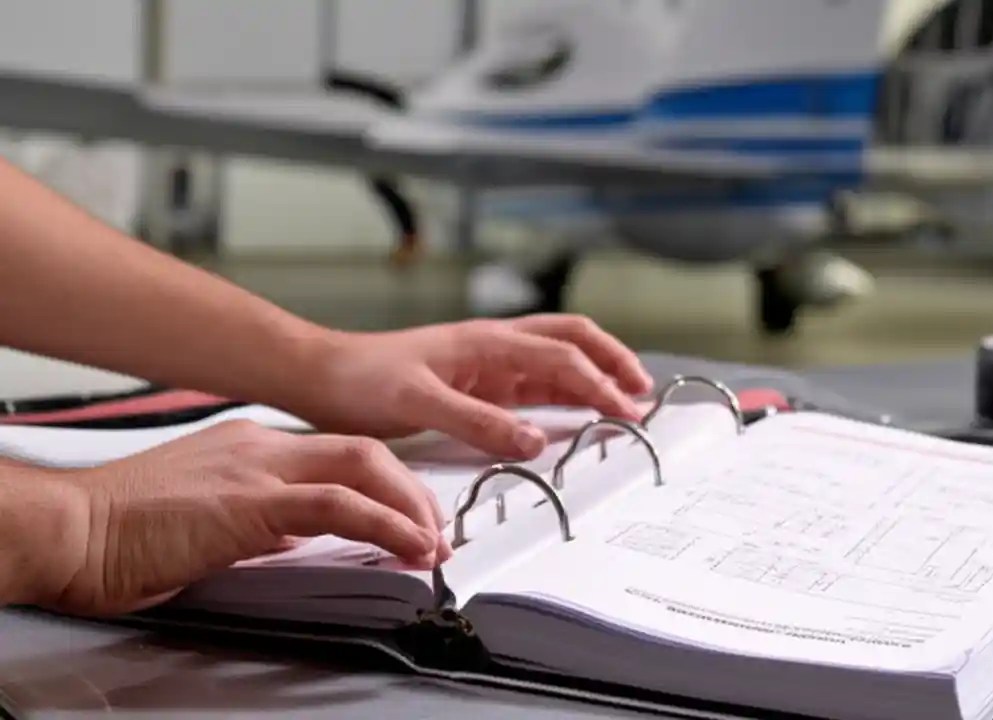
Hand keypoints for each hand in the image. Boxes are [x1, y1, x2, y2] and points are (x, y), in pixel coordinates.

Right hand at [0, 420, 447, 616]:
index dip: (383, 482)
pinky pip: (337, 505)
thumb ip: (254, 521)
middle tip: (434, 527)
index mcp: (246, 447)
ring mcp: (256, 468)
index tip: (406, 513)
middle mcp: (257, 447)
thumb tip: (292, 539)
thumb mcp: (203, 521)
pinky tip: (408, 545)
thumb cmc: (116, 533)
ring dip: (409, 506)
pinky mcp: (251, 502)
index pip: (335, 453)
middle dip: (410, 489)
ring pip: (362, 466)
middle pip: (362, 450)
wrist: (66, 529)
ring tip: (433, 542)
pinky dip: (384, 524)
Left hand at [287, 314, 653, 458]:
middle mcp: (494, 346)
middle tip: (643, 394)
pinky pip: (533, 384)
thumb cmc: (361, 380)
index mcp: (487, 342)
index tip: (629, 410)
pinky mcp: (477, 383)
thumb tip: (537, 441)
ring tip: (625, 399)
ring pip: (558, 358)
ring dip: (594, 374)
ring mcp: (487, 363)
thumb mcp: (419, 403)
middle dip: (613, 361)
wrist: (320, 375)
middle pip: (573, 340)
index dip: (601, 381)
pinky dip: (564, 393)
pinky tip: (575, 413)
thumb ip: (480, 422)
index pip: (562, 355)